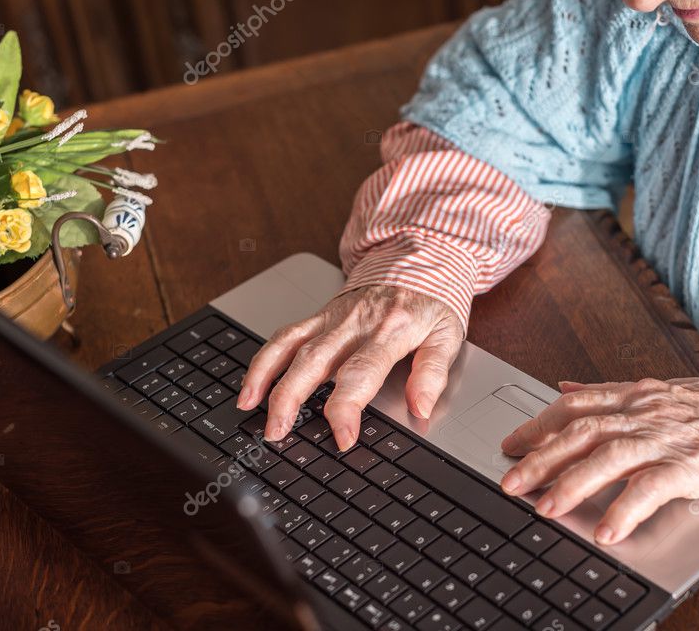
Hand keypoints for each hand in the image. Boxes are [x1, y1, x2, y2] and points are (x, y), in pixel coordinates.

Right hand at [237, 285, 463, 449]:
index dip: (347, 407)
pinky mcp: (319, 316)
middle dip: (291, 397)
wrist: (418, 260)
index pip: (362, 372)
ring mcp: (332, 319)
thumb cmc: (431, 303)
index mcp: (389, 331)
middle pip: (314, 361)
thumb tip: (420, 408)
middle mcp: (354, 324)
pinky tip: (251, 387)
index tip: (342, 437)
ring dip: (268, 379)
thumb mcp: (447, 336)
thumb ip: (433, 374)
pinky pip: (285, 336)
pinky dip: (264, 361)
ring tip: (252, 410)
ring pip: (292, 347)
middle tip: (277, 431)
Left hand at [499, 377, 698, 544]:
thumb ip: (611, 392)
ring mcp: (670, 437)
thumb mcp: (661, 390)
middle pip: (582, 431)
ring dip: (572, 483)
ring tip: (545, 508)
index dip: (538, 424)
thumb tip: (565, 388)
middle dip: (540, 457)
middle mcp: (647, 411)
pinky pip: (653, 487)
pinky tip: (606, 529)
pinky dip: (626, 508)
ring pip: (609, 455)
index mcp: (637, 394)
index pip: (575, 405)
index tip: (510, 444)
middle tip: (509, 481)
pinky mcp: (695, 465)